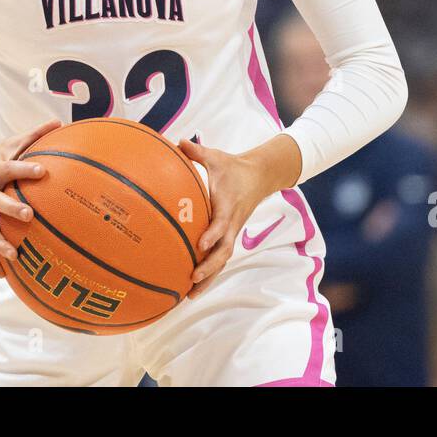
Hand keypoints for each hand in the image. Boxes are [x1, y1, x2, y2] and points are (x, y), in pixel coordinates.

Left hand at [177, 133, 300, 298]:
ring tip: (189, 295)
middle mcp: (231, 223)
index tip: (202, 244)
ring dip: (209, 278)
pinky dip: (209, 273)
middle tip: (192, 279)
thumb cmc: (233, 166)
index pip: (222, 223)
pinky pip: (220, 258)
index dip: (213, 233)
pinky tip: (192, 287)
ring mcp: (232, 232)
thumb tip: (177, 142)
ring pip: (223, 260)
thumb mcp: (216, 157)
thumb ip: (195, 151)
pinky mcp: (230, 236)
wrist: (260, 176)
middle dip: (210, 267)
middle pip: (224, 251)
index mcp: (227, 205)